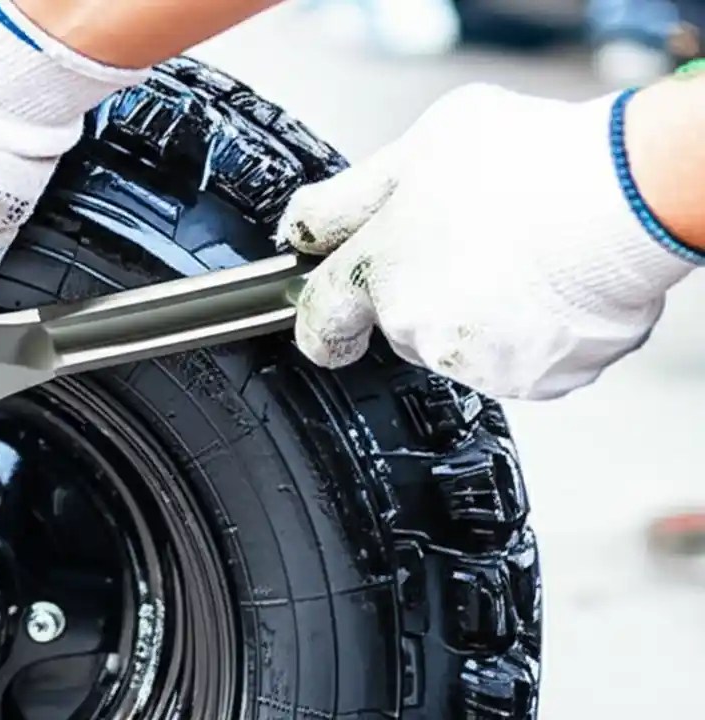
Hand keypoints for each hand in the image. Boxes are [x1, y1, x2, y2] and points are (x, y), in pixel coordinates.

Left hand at [277, 83, 700, 398]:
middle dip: (425, 292)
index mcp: (378, 272)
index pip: (321, 319)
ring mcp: (474, 360)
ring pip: (461, 343)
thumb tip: (307, 222)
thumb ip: (351, 195)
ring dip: (481, 312)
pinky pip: (521, 359)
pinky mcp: (531, 379)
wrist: (624, 201)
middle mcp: (417, 326)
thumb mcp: (416, 149)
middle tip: (473, 241)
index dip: (325, 320)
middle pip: (403, 323)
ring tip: (524, 255)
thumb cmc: (528, 162)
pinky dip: (535, 332)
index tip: (329, 324)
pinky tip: (556, 284)